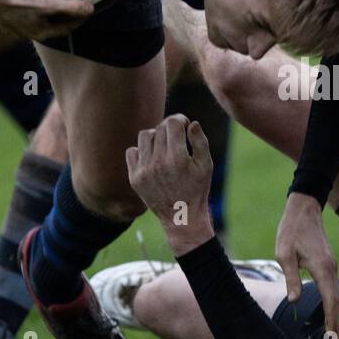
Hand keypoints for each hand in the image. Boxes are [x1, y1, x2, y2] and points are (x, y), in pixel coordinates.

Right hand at [0, 0, 92, 40]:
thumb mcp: (48, 2)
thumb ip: (70, 6)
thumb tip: (90, 8)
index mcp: (39, 32)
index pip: (64, 29)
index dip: (77, 21)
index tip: (85, 13)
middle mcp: (23, 34)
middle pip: (44, 28)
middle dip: (55, 20)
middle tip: (65, 10)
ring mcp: (7, 29)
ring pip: (24, 26)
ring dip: (33, 19)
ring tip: (38, 8)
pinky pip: (4, 21)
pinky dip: (10, 16)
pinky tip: (10, 9)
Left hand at [125, 115, 214, 254]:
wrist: (181, 218)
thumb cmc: (197, 189)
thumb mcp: (206, 165)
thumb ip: (200, 141)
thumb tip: (191, 123)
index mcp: (178, 158)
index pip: (173, 123)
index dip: (180, 120)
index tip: (184, 125)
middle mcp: (158, 163)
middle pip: (160, 128)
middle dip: (170, 128)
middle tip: (177, 138)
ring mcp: (144, 171)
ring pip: (145, 136)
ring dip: (155, 136)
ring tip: (164, 146)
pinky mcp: (134, 178)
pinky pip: (132, 151)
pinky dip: (142, 151)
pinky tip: (152, 158)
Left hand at [275, 192, 338, 338]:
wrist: (304, 208)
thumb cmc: (291, 231)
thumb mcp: (284, 255)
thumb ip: (290, 278)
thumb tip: (294, 302)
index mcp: (322, 269)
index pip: (331, 301)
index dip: (333, 322)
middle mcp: (331, 269)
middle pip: (338, 302)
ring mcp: (332, 267)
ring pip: (338, 296)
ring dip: (338, 316)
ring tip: (337, 337)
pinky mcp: (329, 265)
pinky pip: (334, 289)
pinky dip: (335, 305)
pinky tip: (331, 314)